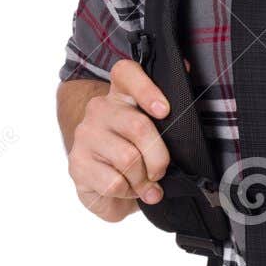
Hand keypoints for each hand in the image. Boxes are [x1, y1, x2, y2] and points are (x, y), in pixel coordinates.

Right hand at [67, 57, 172, 222]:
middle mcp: (100, 109)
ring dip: (143, 179)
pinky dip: (127, 192)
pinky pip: (113, 182)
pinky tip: (126, 189)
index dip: (146, 89)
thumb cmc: (139, 157)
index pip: (127, 73)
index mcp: (122, 94)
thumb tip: (188, 75)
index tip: (164, 110)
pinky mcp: (77, 163)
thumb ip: (170, 117)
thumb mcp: (157, 136)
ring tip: (144, 184)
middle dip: (159, 157)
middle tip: (160, 171)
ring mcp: (85, 135)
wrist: (111, 189)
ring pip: (127, 158)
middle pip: (138, 125)